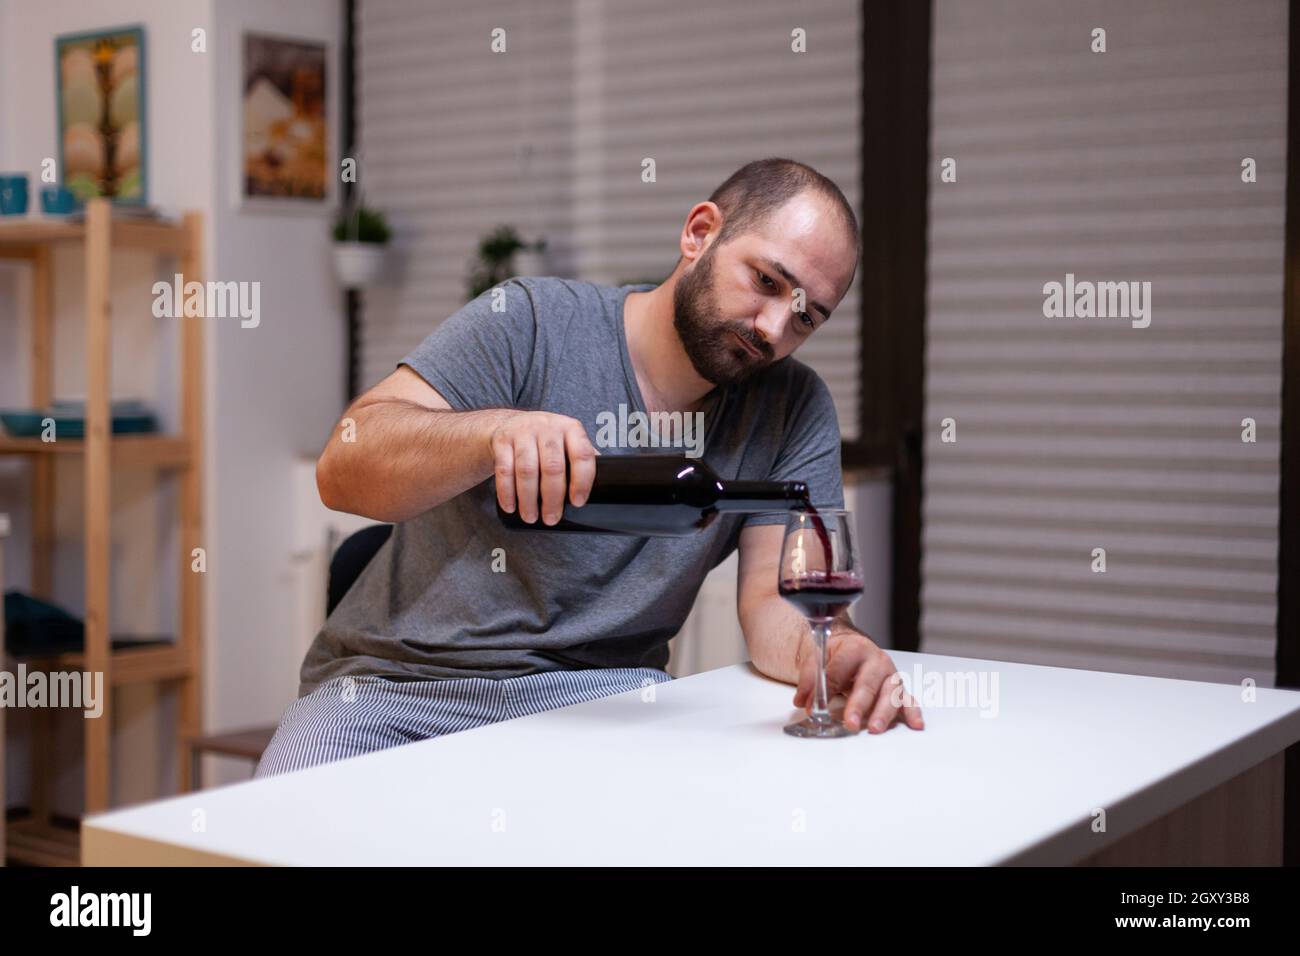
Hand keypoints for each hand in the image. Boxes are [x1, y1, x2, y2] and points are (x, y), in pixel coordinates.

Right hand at [490, 411, 596, 524]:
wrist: (509, 424)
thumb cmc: (546, 440)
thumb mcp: (567, 441)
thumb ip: (581, 459)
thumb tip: (606, 487)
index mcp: (571, 429)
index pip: (582, 455)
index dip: (582, 481)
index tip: (578, 503)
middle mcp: (548, 427)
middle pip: (553, 467)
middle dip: (553, 498)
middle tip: (551, 518)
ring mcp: (523, 431)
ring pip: (526, 470)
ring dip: (528, 499)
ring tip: (531, 517)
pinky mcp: (502, 440)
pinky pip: (504, 470)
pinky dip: (507, 492)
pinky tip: (511, 506)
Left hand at [793, 629, 923, 733]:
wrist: (852, 646)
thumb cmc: (836, 653)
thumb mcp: (818, 657)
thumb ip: (809, 679)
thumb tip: (803, 701)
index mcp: (855, 648)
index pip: (839, 669)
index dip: (826, 688)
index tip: (814, 705)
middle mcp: (876, 660)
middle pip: (867, 684)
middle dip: (858, 705)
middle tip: (850, 722)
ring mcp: (889, 675)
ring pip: (890, 694)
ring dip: (883, 712)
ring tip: (874, 728)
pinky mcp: (898, 689)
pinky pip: (908, 701)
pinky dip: (913, 713)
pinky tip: (915, 724)